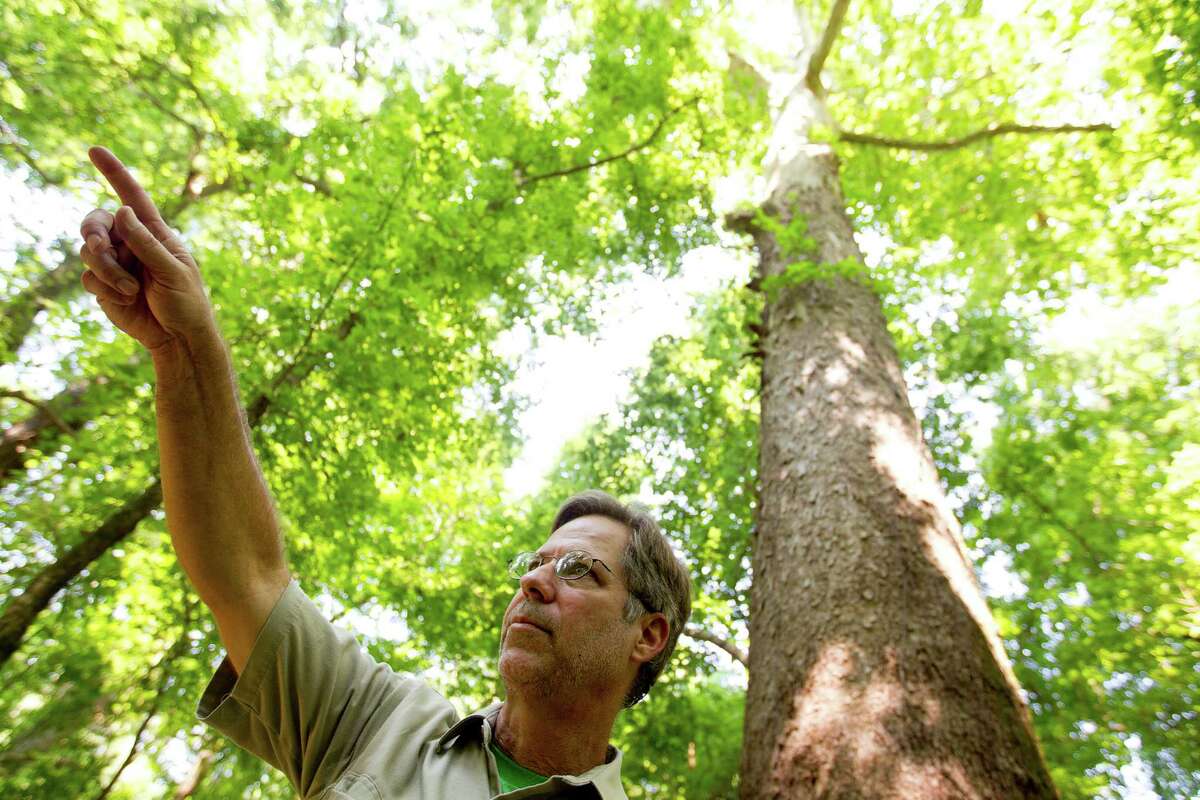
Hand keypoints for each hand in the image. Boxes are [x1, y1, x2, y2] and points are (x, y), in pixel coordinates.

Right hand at [79, 146, 216, 352]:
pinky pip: (88, 277)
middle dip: (93, 232)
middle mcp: (131, 243)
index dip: (114, 173)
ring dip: (107, 269)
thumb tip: (123, 211)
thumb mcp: (172, 271)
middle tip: (100, 246)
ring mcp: (116, 263)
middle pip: (96, 222)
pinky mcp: (104, 285)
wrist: (178, 337)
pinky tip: (127, 300)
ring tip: (131, 289)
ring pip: (89, 252)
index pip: (132, 196)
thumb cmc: (186, 302)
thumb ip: (147, 243)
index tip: (94, 150)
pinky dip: (105, 287)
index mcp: (154, 233)